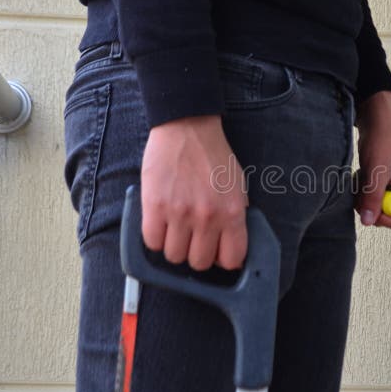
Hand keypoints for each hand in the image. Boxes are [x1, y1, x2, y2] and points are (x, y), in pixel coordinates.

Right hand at [140, 114, 248, 270]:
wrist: (188, 128)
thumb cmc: (213, 157)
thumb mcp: (238, 187)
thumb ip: (236, 217)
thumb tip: (233, 247)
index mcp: (232, 212)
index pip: (232, 259)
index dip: (223, 260)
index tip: (217, 253)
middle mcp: (208, 217)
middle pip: (199, 263)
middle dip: (196, 254)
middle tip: (193, 239)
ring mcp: (180, 213)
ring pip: (174, 256)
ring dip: (174, 247)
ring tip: (176, 229)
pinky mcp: (155, 206)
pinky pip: (152, 242)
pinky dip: (155, 238)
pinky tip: (161, 224)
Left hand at [355, 91, 390, 229]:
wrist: (378, 124)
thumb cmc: (382, 142)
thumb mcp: (376, 172)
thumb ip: (373, 198)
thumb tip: (368, 221)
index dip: (382, 217)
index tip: (368, 205)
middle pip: (386, 216)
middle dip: (370, 205)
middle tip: (362, 188)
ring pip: (376, 207)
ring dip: (365, 196)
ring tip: (363, 177)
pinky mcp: (386, 185)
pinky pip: (372, 197)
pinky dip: (364, 190)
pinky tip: (364, 176)